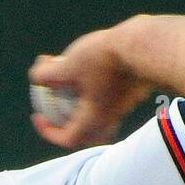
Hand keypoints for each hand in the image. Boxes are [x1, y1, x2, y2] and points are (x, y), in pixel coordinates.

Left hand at [27, 27, 153, 149]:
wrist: (148, 45)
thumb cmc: (107, 58)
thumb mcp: (68, 65)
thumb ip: (46, 74)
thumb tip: (36, 76)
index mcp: (92, 121)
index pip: (66, 139)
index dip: (48, 130)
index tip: (38, 116)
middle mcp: (108, 119)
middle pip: (82, 132)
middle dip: (63, 119)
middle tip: (53, 103)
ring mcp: (122, 106)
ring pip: (96, 116)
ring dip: (77, 103)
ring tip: (68, 80)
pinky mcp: (130, 92)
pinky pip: (107, 101)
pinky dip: (92, 92)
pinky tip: (87, 69)